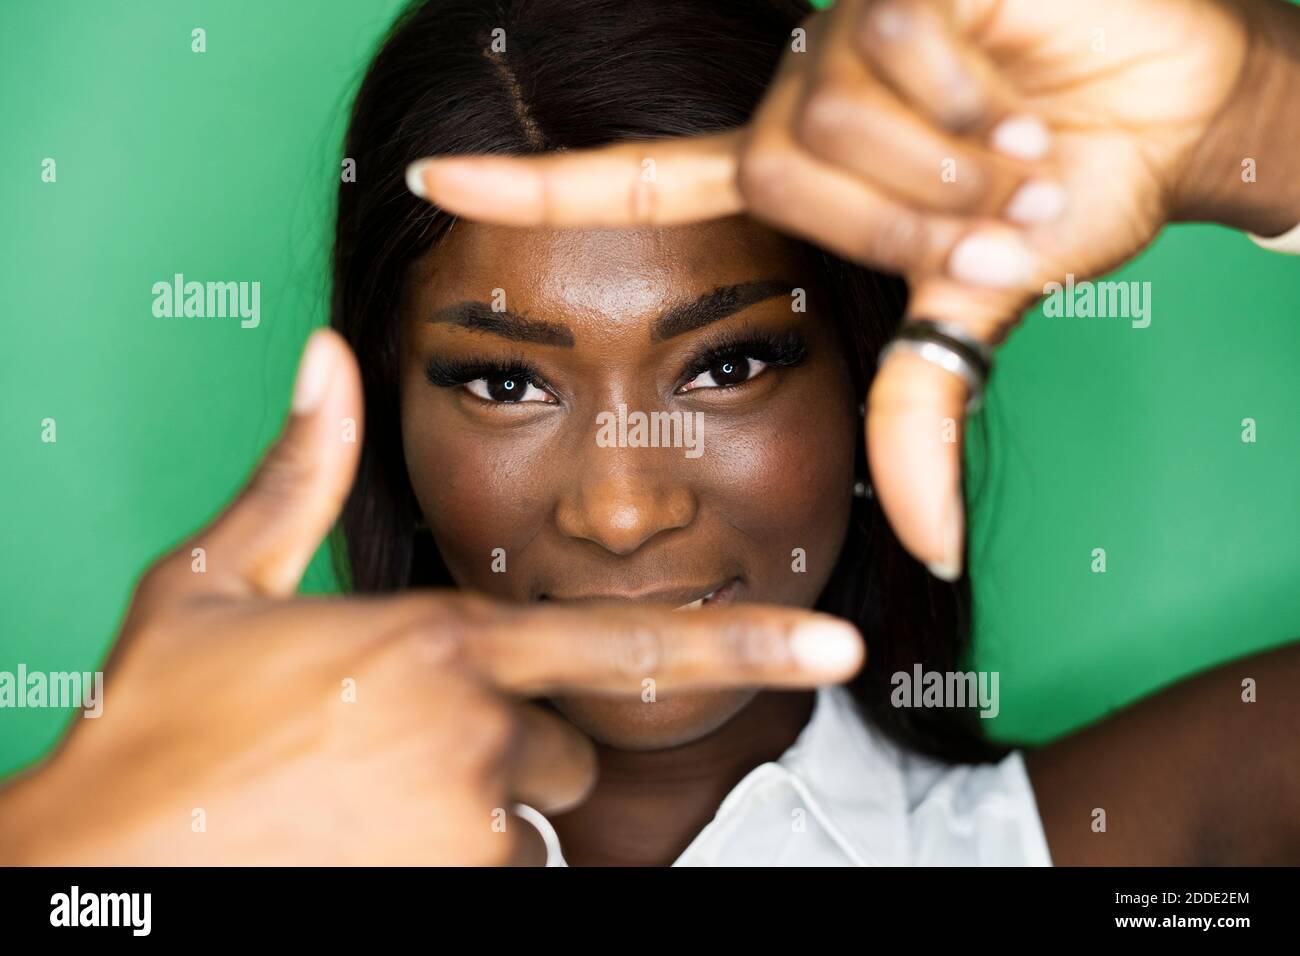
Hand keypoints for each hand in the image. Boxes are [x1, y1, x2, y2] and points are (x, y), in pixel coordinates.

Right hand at [0, 331, 863, 864]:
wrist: (106, 856)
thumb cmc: (157, 728)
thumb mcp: (217, 584)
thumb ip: (298, 473)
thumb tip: (322, 359)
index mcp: (438, 639)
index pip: (622, 641)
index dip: (743, 642)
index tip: (837, 645)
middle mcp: (471, 725)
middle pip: (560, 742)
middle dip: (506, 745)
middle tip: (394, 751)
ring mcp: (467, 819)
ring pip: (528, 814)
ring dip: (472, 808)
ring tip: (366, 800)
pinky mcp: (458, 889)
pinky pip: (501, 873)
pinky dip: (453, 861)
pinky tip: (368, 842)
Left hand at [405, 0, 1299, 577]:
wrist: (1170, 107)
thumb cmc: (1067, 199)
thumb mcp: (977, 314)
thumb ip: (923, 413)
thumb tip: (929, 546)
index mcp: (793, 173)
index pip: (636, 183)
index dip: (535, 190)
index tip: (427, 185)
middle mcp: (799, 98)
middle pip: (786, 176)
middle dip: (911, 223)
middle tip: (1000, 218)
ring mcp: (842, 32)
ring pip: (839, 124)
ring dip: (954, 174)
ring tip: (1022, 156)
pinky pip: (898, 57)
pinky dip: (975, 106)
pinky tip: (1021, 90)